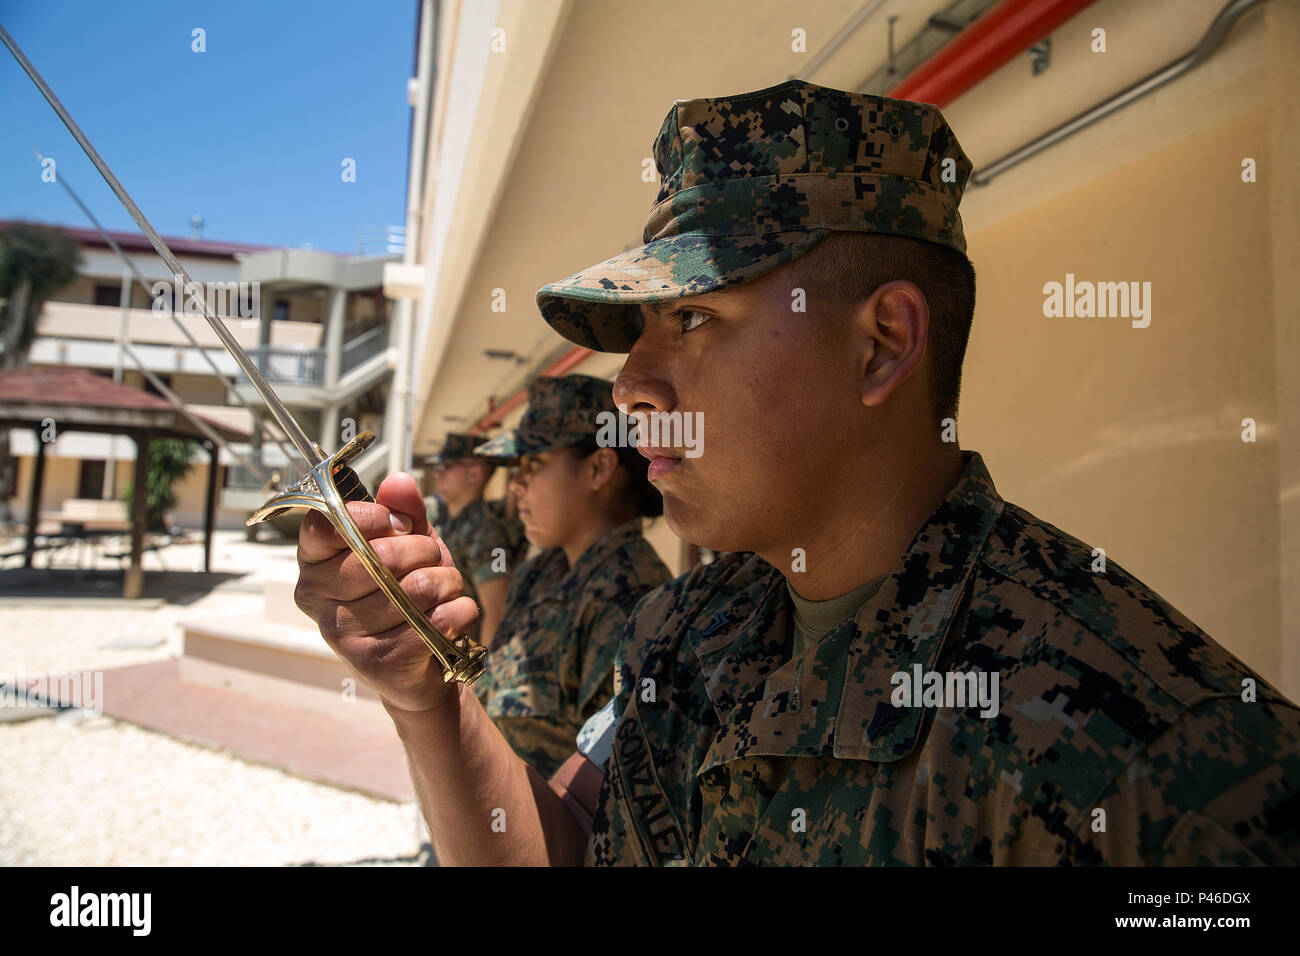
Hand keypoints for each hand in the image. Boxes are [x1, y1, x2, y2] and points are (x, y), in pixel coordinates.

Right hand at [294, 471, 478, 713]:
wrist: (421, 667)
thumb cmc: (409, 597)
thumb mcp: (407, 546)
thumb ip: (402, 511)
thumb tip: (399, 483)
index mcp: (315, 564)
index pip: (325, 523)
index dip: (369, 516)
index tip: (397, 523)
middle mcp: (318, 600)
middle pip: (381, 555)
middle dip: (425, 552)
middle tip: (431, 564)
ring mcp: (345, 635)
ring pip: (418, 588)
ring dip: (448, 584)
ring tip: (442, 594)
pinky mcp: (379, 662)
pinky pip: (440, 618)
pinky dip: (460, 612)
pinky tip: (450, 620)